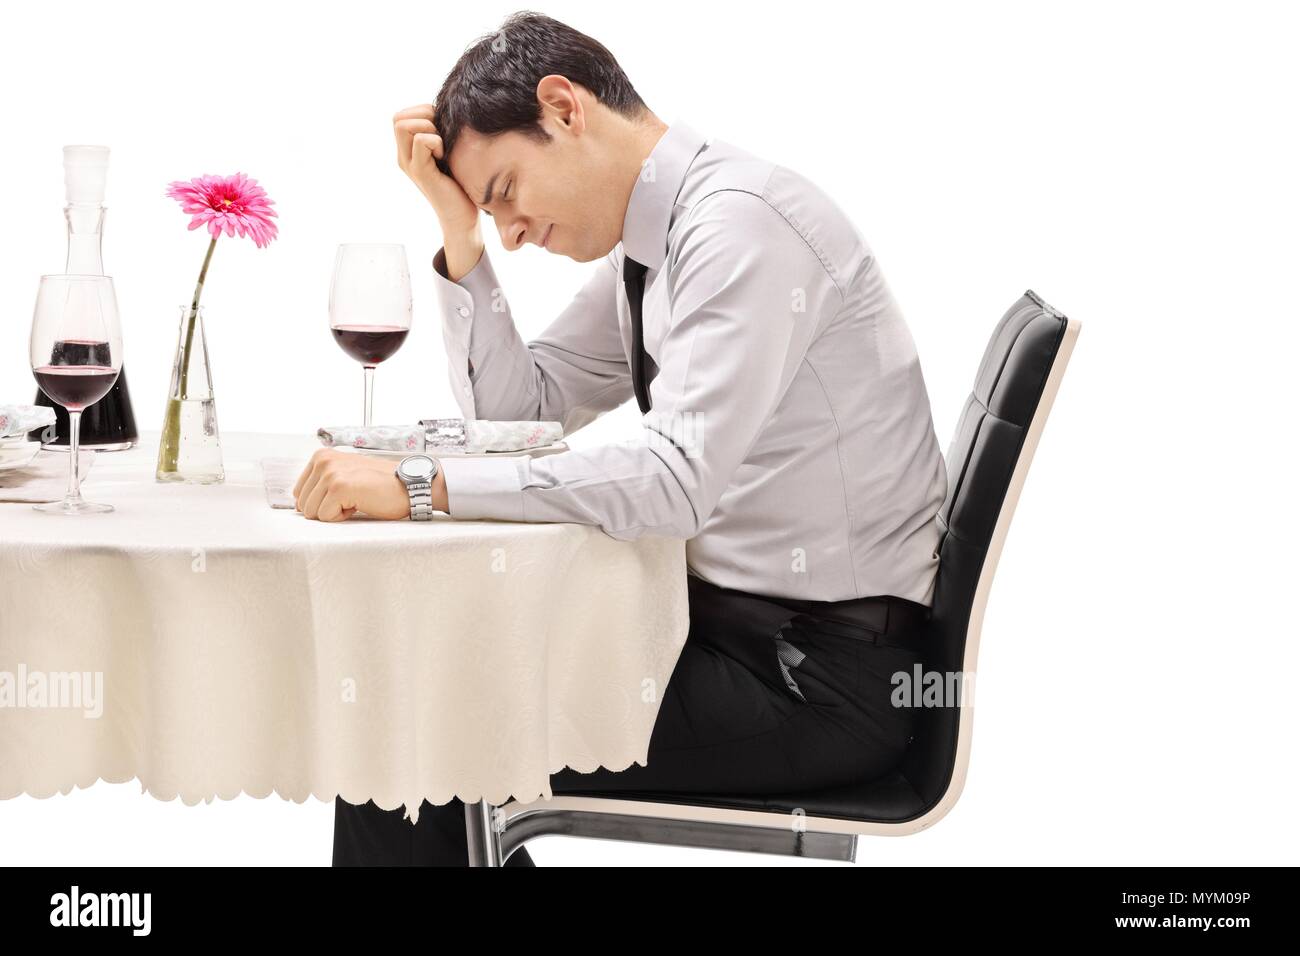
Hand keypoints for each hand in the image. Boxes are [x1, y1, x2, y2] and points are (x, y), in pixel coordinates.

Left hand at [292, 448, 447, 521]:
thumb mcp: (346, 475)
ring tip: (357, 499)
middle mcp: (323, 461)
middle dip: (327, 509)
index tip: (345, 495)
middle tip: (353, 498)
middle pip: (303, 505)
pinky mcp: (339, 487)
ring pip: (312, 512)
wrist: (409, 485)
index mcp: (321, 457)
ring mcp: (330, 473)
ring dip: (336, 513)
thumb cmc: (381, 485)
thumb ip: (322, 483)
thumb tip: (300, 506)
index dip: (322, 503)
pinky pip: (326, 517)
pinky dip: (344, 517)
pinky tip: (360, 503)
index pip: (299, 494)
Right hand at [392, 104, 480, 236]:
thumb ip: (440, 133)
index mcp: (408, 150)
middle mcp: (404, 157)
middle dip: (423, 116)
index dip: (422, 112)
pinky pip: (420, 141)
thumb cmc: (460, 184)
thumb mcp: (449, 152)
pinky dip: (435, 141)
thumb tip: (445, 109)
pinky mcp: (421, 173)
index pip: (401, 116)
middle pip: (398, 118)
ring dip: (428, 127)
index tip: (441, 130)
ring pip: (403, 125)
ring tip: (442, 146)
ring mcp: (410, 165)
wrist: (463, 217)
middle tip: (441, 135)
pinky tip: (445, 155)